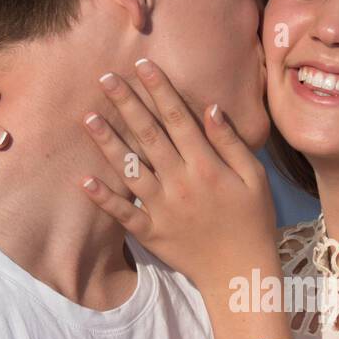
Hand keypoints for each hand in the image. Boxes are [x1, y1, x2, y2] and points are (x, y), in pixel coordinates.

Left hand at [81, 60, 276, 293]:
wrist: (241, 273)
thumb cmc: (253, 222)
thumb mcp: (254, 178)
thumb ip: (231, 143)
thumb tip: (210, 108)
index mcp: (206, 166)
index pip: (178, 120)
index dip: (159, 91)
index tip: (142, 66)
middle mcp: (180, 183)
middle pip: (149, 136)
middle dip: (127, 104)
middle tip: (106, 78)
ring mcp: (162, 208)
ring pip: (130, 169)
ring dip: (108, 142)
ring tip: (88, 117)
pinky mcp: (151, 233)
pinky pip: (123, 213)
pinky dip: (104, 198)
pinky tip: (84, 180)